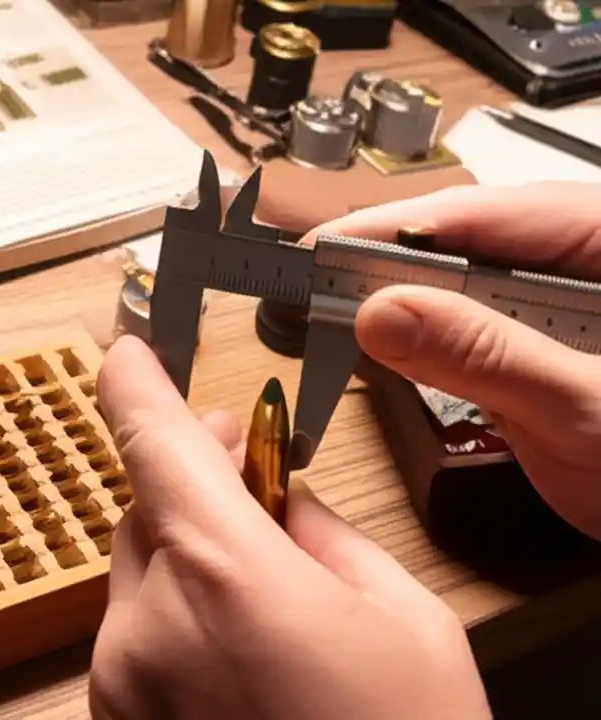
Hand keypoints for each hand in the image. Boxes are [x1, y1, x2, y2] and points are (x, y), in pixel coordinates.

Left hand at [88, 336, 489, 719]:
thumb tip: (276, 490)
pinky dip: (177, 617)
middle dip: (196, 483)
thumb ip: (321, 531)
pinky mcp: (116, 719)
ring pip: (142, 574)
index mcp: (221, 577)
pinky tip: (242, 649)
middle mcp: (146, 626)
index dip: (134, 381)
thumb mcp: (397, 618)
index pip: (148, 440)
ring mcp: (121, 681)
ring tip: (270, 597)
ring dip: (191, 560)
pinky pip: (136, 634)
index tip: (128, 350)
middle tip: (255, 473)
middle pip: (146, 508)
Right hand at [313, 183, 600, 539]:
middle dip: (381, 258)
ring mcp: (570, 302)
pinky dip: (430, 336)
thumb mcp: (588, 409)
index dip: (386, 229)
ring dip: (398, 296)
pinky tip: (388, 338)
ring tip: (327, 301)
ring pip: (465, 280)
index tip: (314, 249)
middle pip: (465, 240)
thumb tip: (383, 311)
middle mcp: (586, 259)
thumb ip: (485, 355)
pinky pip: (479, 324)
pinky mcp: (557, 346)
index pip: (479, 213)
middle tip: (301, 279)